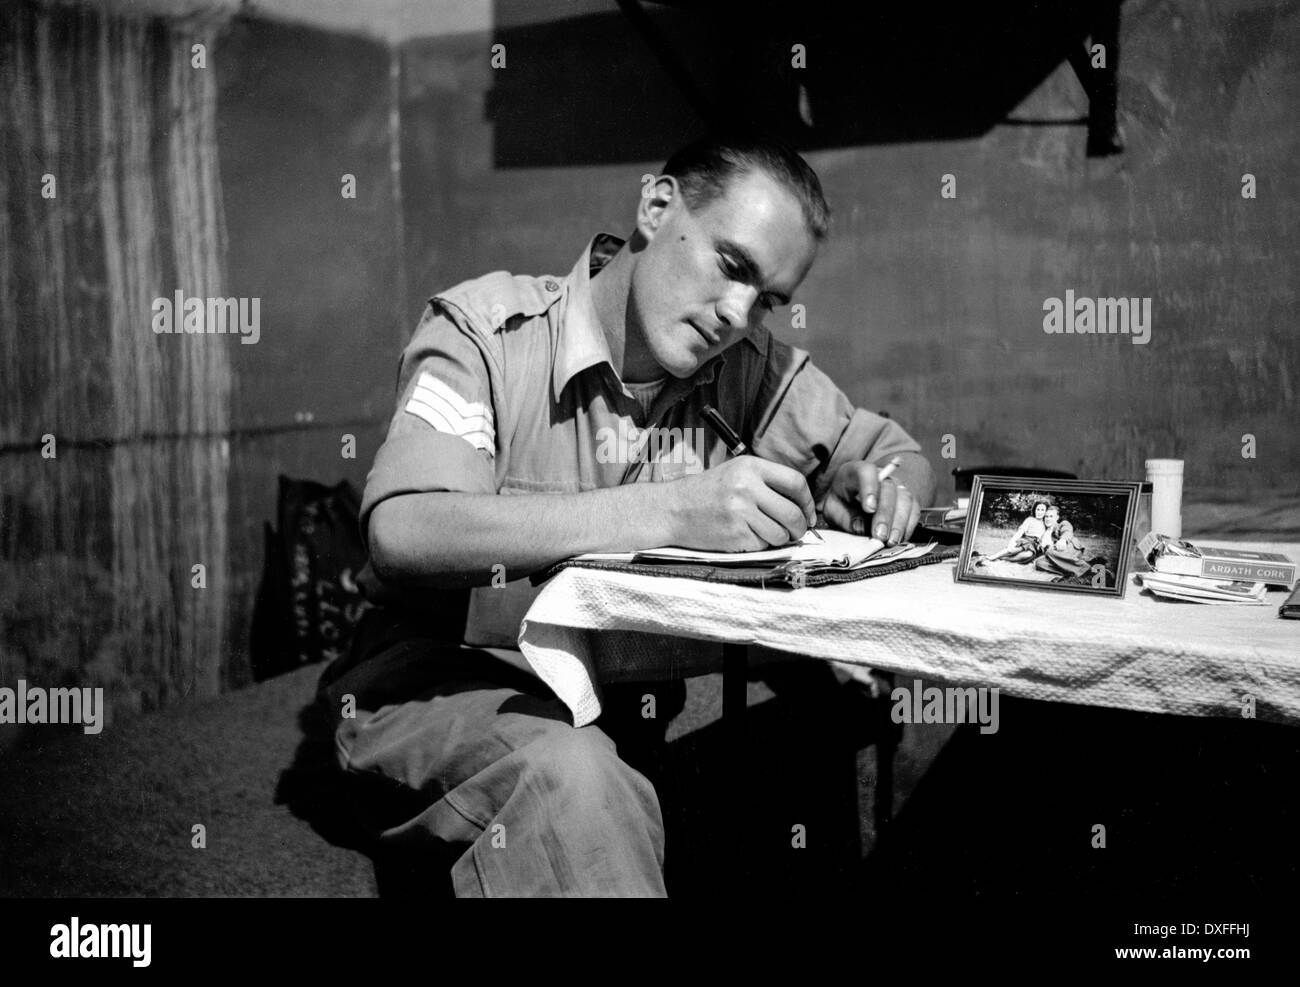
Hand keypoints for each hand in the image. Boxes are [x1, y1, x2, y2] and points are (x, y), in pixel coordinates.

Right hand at [666, 456, 816, 551]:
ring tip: (766, 532)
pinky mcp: (734, 535)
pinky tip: (746, 537)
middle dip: (800, 527)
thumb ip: (769, 482)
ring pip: (781, 534)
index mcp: (750, 467)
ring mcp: (740, 513)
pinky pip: (763, 545)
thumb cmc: (708, 492)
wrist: (673, 509)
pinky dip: (760, 545)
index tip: (808, 513)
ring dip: (780, 538)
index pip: (796, 482)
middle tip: (798, 531)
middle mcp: (746, 487)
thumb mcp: (737, 472)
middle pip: (793, 513)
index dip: (808, 501)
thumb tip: (804, 507)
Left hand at [823, 460, 919, 545]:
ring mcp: (897, 486)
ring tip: (891, 541)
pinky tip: (899, 539)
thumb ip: (845, 517)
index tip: (869, 508)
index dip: (869, 488)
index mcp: (855, 471)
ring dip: (899, 523)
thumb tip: (861, 527)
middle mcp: (881, 475)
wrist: (852, 501)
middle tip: (879, 535)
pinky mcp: (908, 500)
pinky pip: (914, 511)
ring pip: (904, 499)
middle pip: (888, 489)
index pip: (866, 472)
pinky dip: (908, 526)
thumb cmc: (842, 503)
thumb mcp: (834, 509)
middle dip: (885, 514)